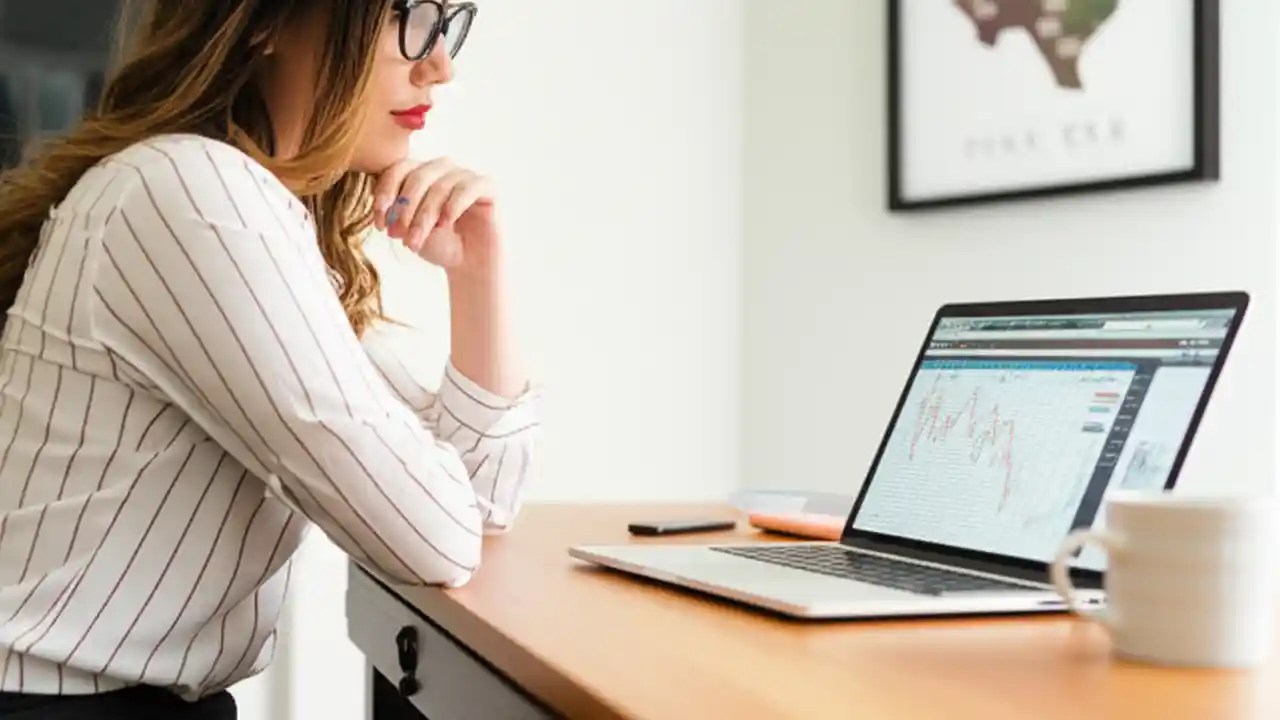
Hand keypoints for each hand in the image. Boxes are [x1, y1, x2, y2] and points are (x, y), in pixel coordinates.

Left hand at [372, 158, 498, 272]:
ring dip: (425, 217)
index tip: (379, 224)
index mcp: (420, 172)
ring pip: (440, 187)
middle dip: (405, 209)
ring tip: (416, 242)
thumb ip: (396, 214)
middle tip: (399, 236)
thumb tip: (384, 207)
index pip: (398, 169)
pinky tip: (445, 225)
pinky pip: (466, 189)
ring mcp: (465, 175)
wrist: (469, 265)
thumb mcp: (409, 231)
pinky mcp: (487, 187)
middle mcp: (442, 168)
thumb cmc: (438, 245)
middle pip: (418, 177)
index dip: (385, 194)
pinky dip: (452, 207)